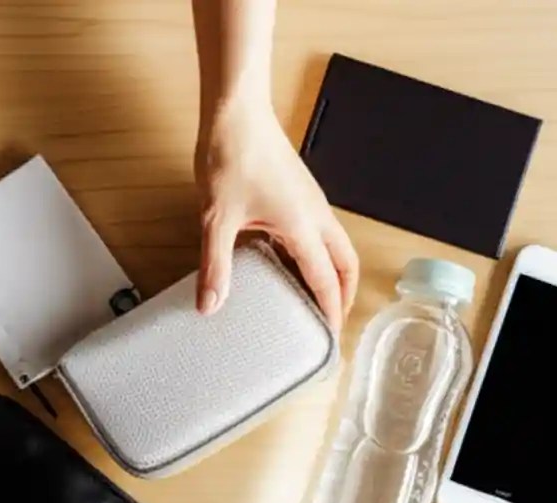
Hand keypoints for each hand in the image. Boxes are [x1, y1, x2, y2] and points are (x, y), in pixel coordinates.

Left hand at [195, 104, 358, 332]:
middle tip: (332, 319)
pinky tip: (292, 259)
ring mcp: (311, 200)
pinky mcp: (300, 190)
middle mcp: (316, 214)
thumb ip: (215, 265)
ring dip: (333, 272)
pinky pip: (320, 229)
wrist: (237, 110)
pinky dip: (318, 252)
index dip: (331, 311)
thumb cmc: (233, 155)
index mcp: (304, 226)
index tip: (330, 336)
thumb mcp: (217, 218)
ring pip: (336, 245)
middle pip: (346, 263)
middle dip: (345, 294)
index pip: (326, 280)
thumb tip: (210, 303)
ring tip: (316, 295)